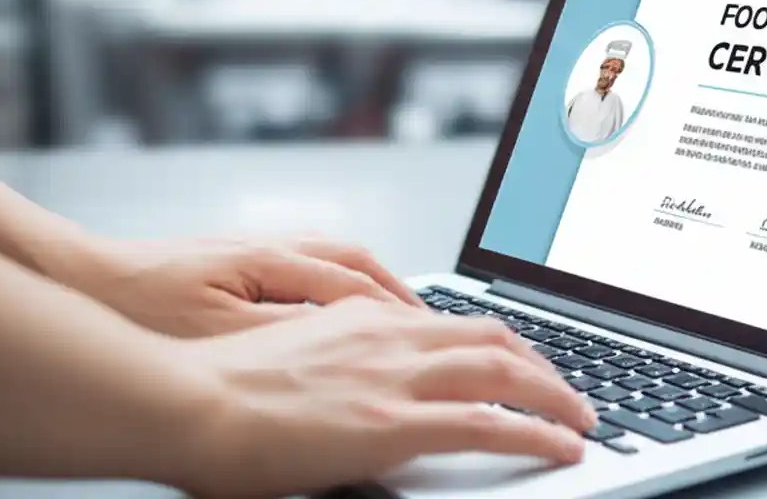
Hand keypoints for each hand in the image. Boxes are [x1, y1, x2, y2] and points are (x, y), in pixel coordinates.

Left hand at [72, 235, 425, 336]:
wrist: (81, 277)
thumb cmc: (140, 306)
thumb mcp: (220, 330)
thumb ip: (288, 330)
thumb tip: (344, 334)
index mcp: (272, 259)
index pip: (356, 283)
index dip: (398, 309)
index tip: (428, 332)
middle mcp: (270, 247)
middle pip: (356, 260)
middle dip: (398, 290)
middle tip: (429, 319)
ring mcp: (256, 252)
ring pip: (334, 259)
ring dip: (372, 284)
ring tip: (398, 310)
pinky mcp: (239, 262)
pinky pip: (311, 267)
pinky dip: (341, 285)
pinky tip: (340, 305)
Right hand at [177, 298, 596, 496]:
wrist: (184, 401)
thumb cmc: (220, 387)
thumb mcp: (295, 352)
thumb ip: (344, 357)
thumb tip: (367, 378)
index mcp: (368, 319)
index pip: (458, 321)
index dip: (503, 341)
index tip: (525, 360)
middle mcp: (392, 336)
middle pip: (494, 336)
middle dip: (542, 364)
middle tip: (566, 393)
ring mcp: (395, 377)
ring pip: (504, 370)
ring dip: (554, 394)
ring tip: (582, 420)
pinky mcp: (391, 422)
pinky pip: (488, 422)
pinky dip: (536, 432)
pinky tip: (562, 447)